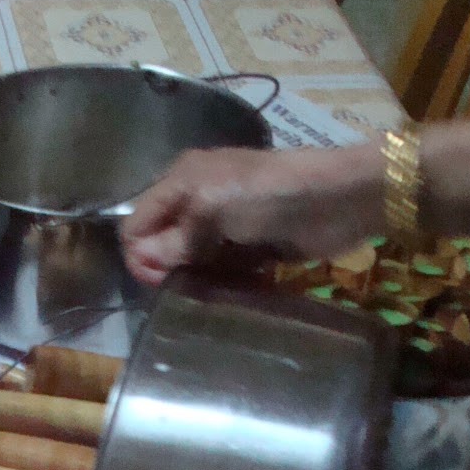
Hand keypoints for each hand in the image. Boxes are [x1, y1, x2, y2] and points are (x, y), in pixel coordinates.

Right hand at [119, 142, 384, 283]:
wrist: (335, 199)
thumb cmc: (268, 195)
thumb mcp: (211, 210)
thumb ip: (173, 239)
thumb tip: (144, 262)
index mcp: (179, 181)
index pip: (135, 223)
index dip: (139, 255)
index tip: (158, 279)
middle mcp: (195, 200)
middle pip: (159, 244)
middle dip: (166, 268)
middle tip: (186, 285)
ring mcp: (221, 224)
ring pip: (187, 262)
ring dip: (195, 278)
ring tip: (210, 288)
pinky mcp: (246, 246)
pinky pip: (218, 271)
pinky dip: (221, 281)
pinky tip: (232, 286)